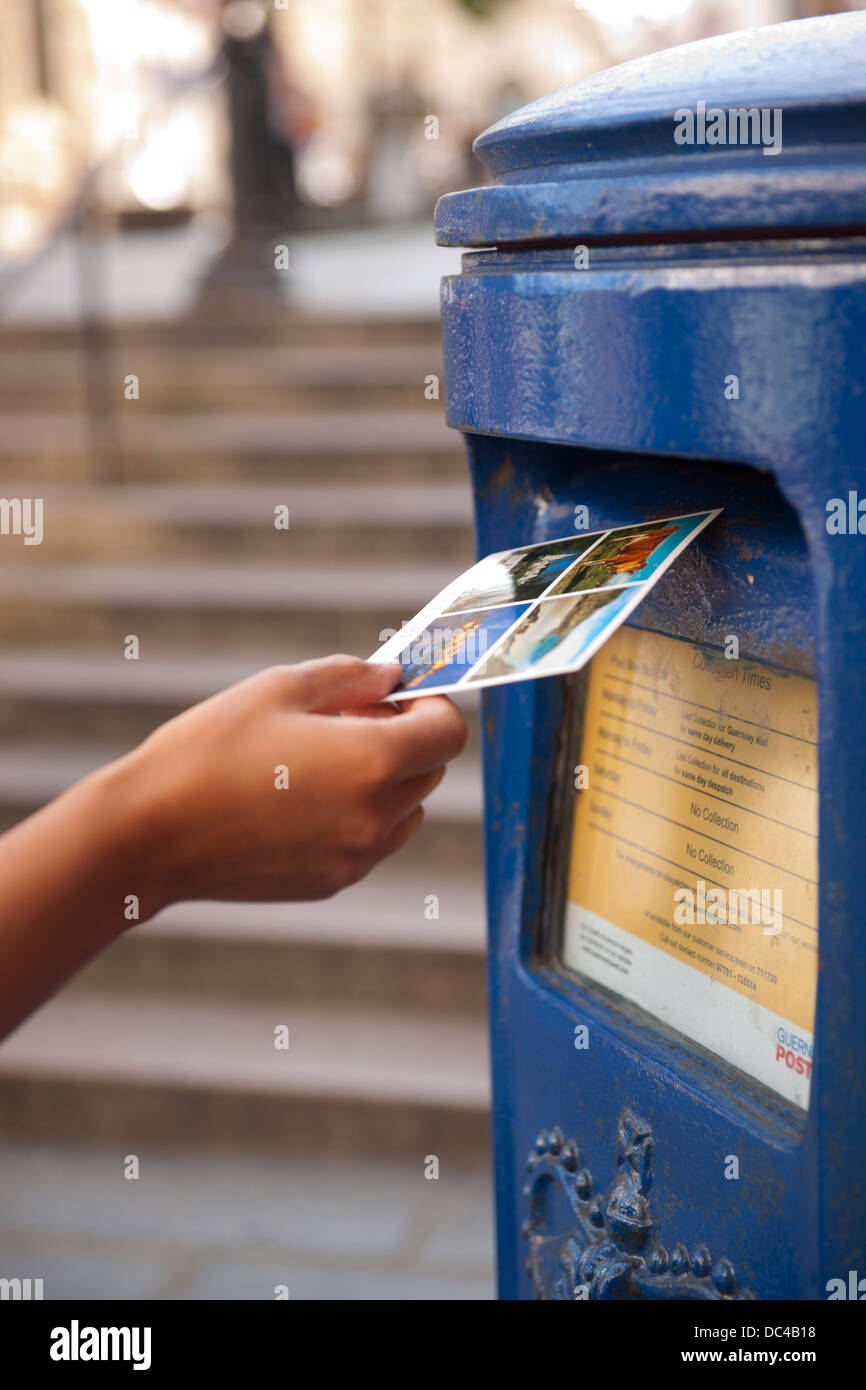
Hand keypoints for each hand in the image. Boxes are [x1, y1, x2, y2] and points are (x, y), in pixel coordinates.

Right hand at [119, 655, 466, 912]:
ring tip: (323, 759)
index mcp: (371, 761)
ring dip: (386, 780)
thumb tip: (392, 677)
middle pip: (430, 771)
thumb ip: (350, 677)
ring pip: (405, 811)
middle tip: (351, 716)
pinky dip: (359, 816)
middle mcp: (374, 816)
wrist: (150, 834)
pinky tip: (302, 797)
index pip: (447, 732)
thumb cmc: (208, 751)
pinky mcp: (331, 883)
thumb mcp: (279, 689)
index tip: (399, 694)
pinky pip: (371, 843)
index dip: (432, 705)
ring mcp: (355, 857)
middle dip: (407, 738)